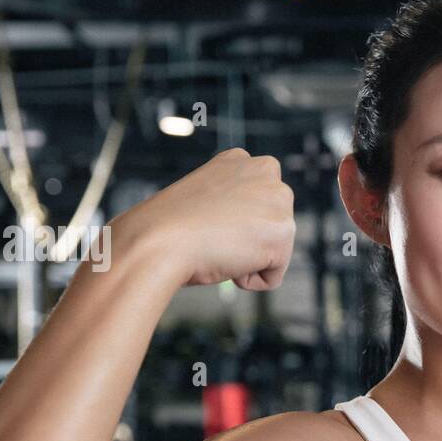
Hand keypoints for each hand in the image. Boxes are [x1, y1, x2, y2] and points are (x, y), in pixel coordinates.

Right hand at [111, 148, 295, 290]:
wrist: (158, 240)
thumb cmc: (169, 228)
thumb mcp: (204, 202)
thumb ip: (229, 206)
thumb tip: (243, 229)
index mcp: (241, 160)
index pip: (254, 209)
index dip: (228, 226)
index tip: (205, 220)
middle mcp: (265, 171)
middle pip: (268, 229)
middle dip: (244, 241)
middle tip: (212, 234)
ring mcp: (279, 199)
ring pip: (272, 252)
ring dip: (245, 259)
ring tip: (219, 243)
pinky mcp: (284, 231)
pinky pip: (272, 276)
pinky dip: (248, 280)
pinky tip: (227, 259)